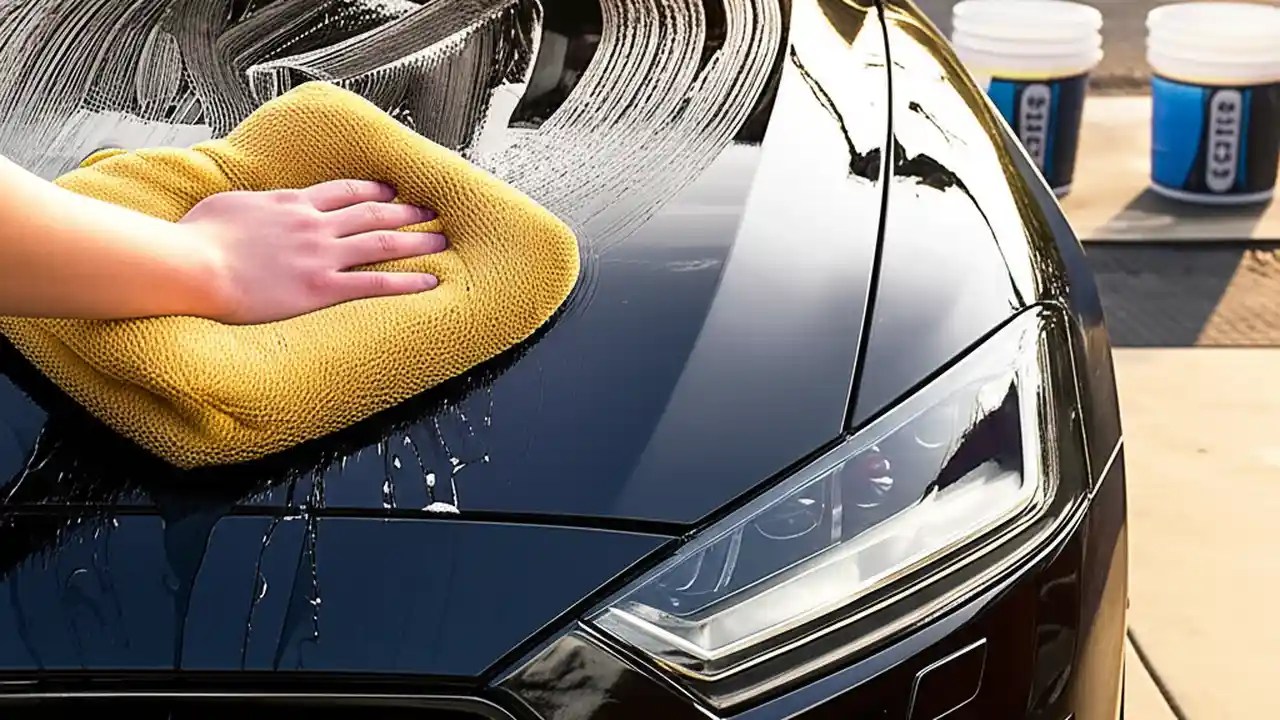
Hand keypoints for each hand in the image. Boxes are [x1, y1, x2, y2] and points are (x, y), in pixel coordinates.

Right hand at [180, 179, 445, 324]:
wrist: (193, 266)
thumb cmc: (195, 238)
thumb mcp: (226, 205)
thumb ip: (250, 206)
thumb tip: (249, 208)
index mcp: (291, 202)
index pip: (343, 191)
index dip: (372, 189)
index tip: (392, 189)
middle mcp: (314, 224)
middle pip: (372, 212)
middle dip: (406, 211)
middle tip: (431, 210)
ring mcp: (321, 255)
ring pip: (382, 243)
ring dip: (416, 241)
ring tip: (441, 240)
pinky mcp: (322, 287)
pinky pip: (375, 284)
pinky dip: (407, 282)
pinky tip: (430, 282)